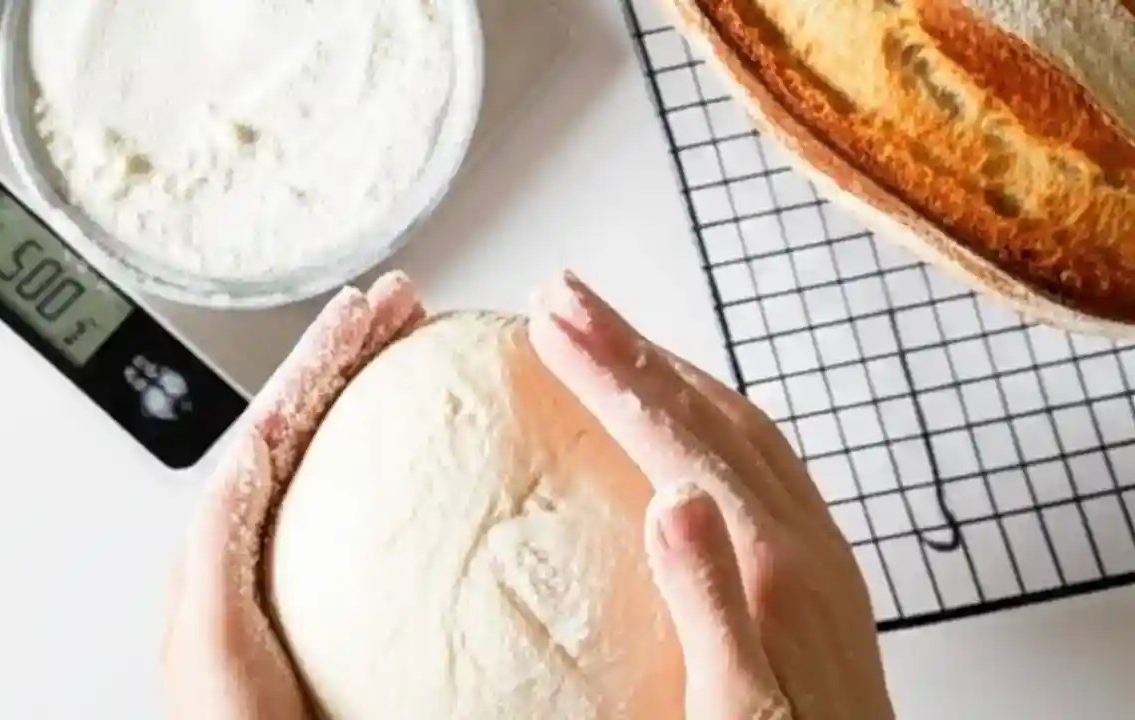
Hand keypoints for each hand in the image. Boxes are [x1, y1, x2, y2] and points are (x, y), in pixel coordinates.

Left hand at [161, 272, 423, 719]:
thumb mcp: (211, 630)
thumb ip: (223, 541)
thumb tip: (254, 447)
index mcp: (232, 540)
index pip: (278, 422)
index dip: (321, 357)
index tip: (364, 308)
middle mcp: (273, 540)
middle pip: (313, 420)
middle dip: (354, 351)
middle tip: (405, 303)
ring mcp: (316, 563)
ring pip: (344, 453)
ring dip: (373, 387)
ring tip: (414, 339)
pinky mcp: (357, 593)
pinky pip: (381, 511)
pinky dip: (407, 463)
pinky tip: (443, 449)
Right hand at [530, 273, 893, 719]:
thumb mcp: (736, 708)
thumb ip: (710, 601)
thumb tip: (672, 498)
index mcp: (775, 562)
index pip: (677, 438)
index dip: (612, 372)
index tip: (553, 319)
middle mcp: (800, 536)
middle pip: (706, 408)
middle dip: (630, 344)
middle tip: (563, 296)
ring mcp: (813, 547)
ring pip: (737, 423)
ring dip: (668, 369)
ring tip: (610, 336)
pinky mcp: (812, 568)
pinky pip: (756, 457)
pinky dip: (704, 414)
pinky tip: (682, 421)